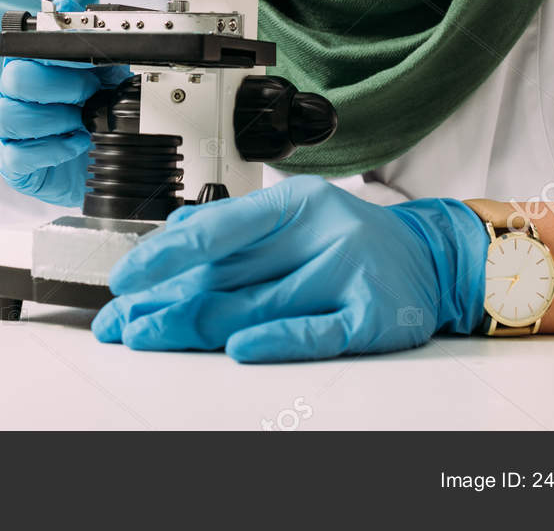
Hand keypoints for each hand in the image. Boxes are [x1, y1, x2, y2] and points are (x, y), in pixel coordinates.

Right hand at [0, 0, 130, 206]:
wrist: (103, 159)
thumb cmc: (95, 114)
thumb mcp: (102, 72)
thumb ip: (85, 39)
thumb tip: (64, 5)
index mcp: (30, 69)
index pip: (23, 49)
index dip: (51, 51)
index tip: (81, 59)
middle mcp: (14, 96)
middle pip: (13, 79)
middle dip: (58, 85)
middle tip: (88, 95)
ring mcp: (11, 131)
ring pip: (7, 115)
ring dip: (54, 119)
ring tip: (81, 124)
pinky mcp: (14, 164)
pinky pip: (16, 155)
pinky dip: (52, 150)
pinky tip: (75, 145)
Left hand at [93, 176, 487, 361]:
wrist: (433, 258)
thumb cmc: (349, 239)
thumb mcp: (294, 217)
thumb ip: (234, 230)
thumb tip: (165, 243)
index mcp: (297, 202)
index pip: (218, 227)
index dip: (165, 254)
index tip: (124, 277)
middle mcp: (323, 232)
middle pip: (229, 276)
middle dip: (165, 302)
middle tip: (121, 324)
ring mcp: (350, 273)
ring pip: (259, 306)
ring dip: (195, 327)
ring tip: (148, 337)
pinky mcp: (372, 317)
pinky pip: (315, 333)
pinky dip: (274, 341)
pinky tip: (236, 350)